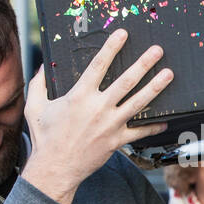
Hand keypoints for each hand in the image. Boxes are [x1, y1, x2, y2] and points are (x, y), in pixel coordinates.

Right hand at [21, 29, 171, 203]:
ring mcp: (110, 125)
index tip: (123, 33)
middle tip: (157, 51)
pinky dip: (153, 127)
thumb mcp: (35, 107)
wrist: (54, 169)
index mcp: (79, 96)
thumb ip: (38, 84)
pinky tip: (166, 120)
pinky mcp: (117, 141)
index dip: (111, 47)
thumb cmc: (44, 138)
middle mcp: (98, 108)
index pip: (99, 65)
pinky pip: (139, 132)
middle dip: (143, 64)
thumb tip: (41, 66)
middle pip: (126, 81)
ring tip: (168, 74)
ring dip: (155, 87)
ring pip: (138, 102)